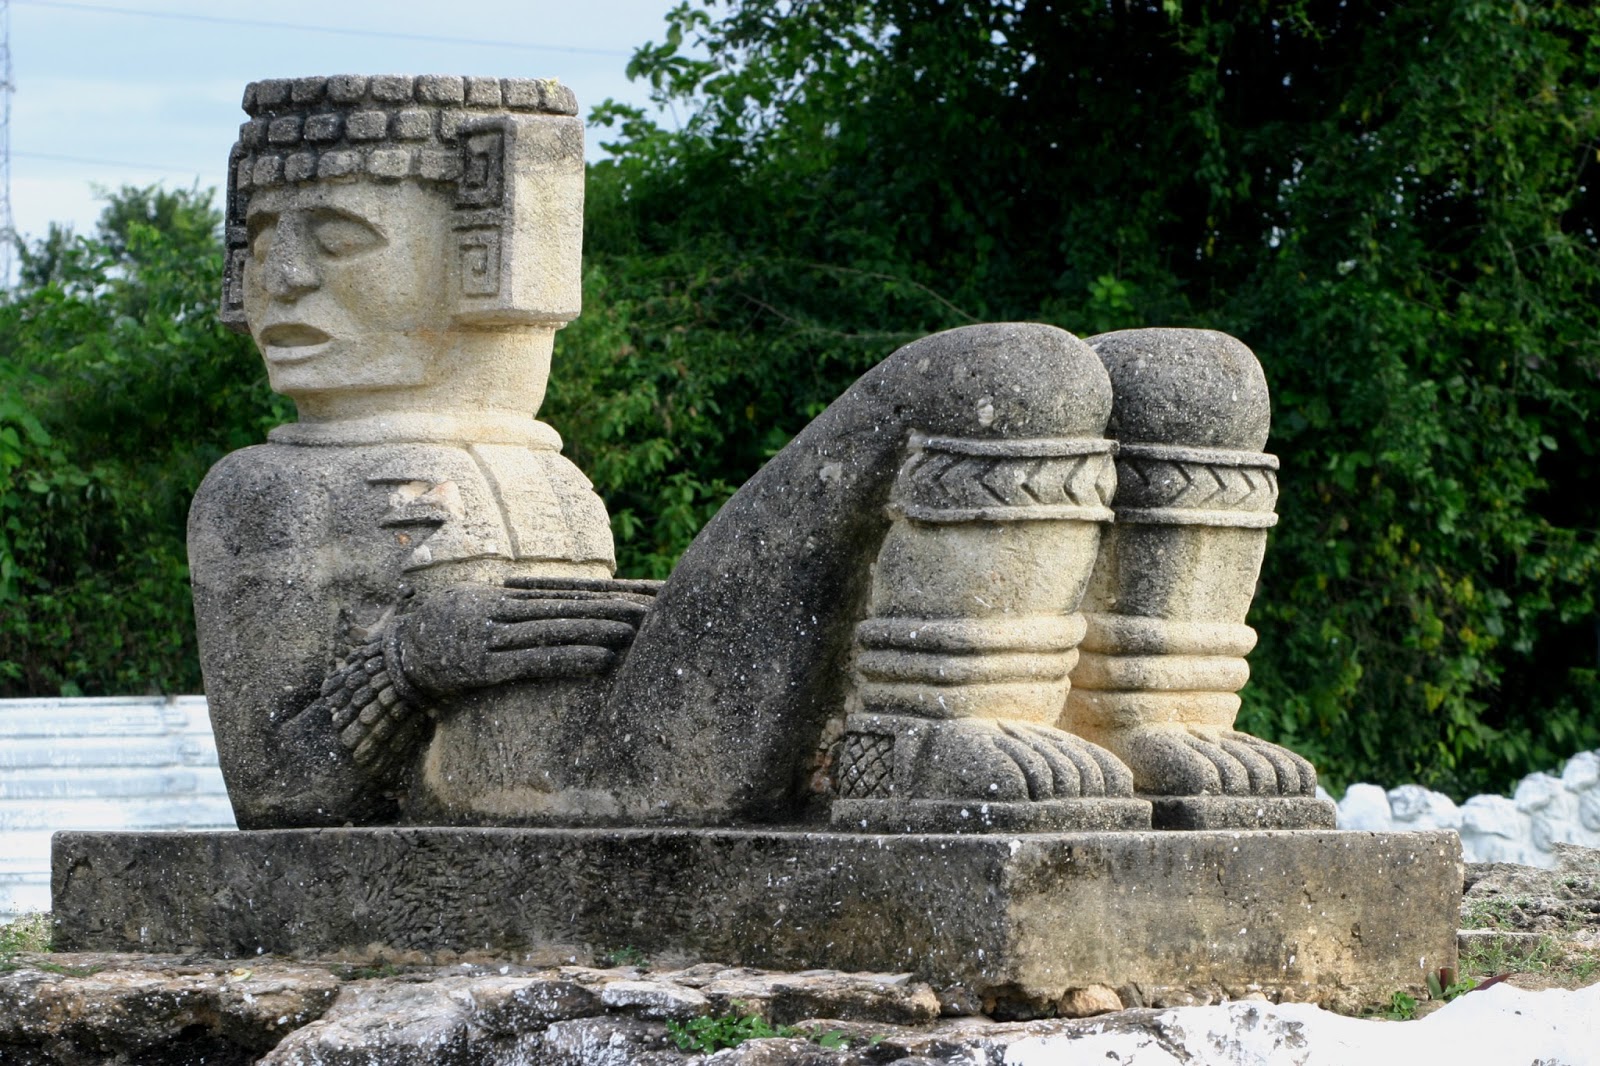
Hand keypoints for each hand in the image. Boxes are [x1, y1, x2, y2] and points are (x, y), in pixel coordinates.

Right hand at [392, 584, 649, 697]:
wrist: (391, 657)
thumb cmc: (438, 634)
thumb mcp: (472, 609)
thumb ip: (505, 604)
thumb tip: (539, 602)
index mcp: (500, 598)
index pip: (558, 594)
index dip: (596, 595)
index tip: (631, 593)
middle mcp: (498, 612)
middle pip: (562, 608)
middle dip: (606, 609)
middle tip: (645, 609)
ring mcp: (490, 639)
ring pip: (553, 631)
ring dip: (596, 632)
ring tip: (632, 632)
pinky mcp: (484, 668)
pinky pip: (534, 662)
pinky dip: (570, 659)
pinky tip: (600, 659)